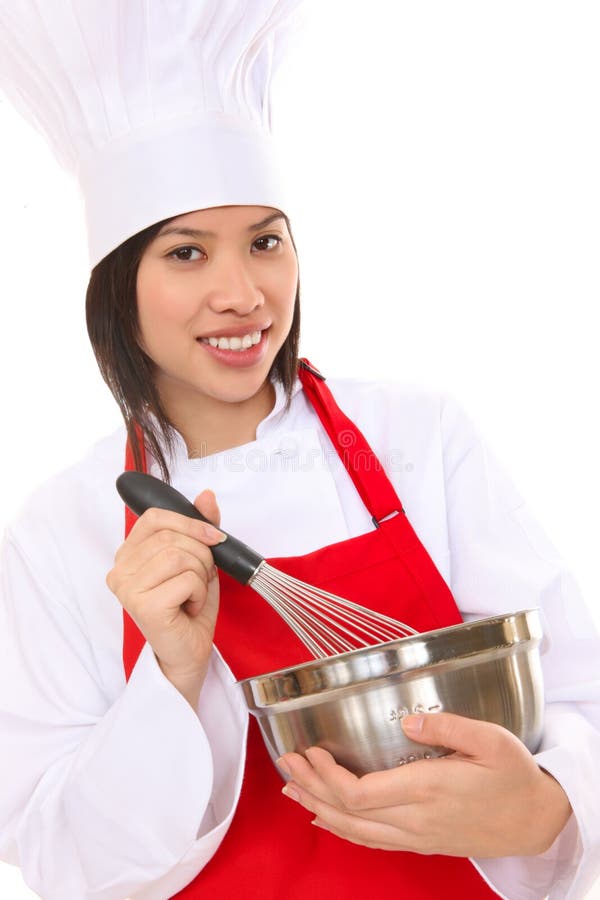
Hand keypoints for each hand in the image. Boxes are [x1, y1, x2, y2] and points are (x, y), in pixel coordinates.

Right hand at [107, 489, 224, 702]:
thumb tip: (206, 495)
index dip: (190, 522)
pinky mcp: (142, 605)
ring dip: (200, 575)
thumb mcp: (198, 559)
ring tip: (193, 594)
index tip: (213, 537)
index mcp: (128, 554)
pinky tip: (189, 608)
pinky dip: (199, 593)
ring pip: (180, 556)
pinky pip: (186, 579)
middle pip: (171, 537)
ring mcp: (127, 588)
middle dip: (201, 554)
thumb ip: (200, 527)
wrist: (189, 652)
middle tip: (201, 578)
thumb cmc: (189, 608)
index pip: (155, 517)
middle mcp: (120, 569)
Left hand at [277, 712, 571, 857]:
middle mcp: (416, 819)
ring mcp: (417, 835)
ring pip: (355, 831)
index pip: (359, 793)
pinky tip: (326, 818)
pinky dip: (342, 829)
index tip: (311, 751)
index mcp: (427, 789)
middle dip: (310, 787)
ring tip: (292, 790)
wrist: (536, 821)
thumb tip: (409, 720)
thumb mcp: (491, 740)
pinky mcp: (421, 841)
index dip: (326, 776)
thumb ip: (448, 726)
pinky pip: (372, 840)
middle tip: (285, 763)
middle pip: (347, 812)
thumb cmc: (515, 777)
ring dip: (318, 808)